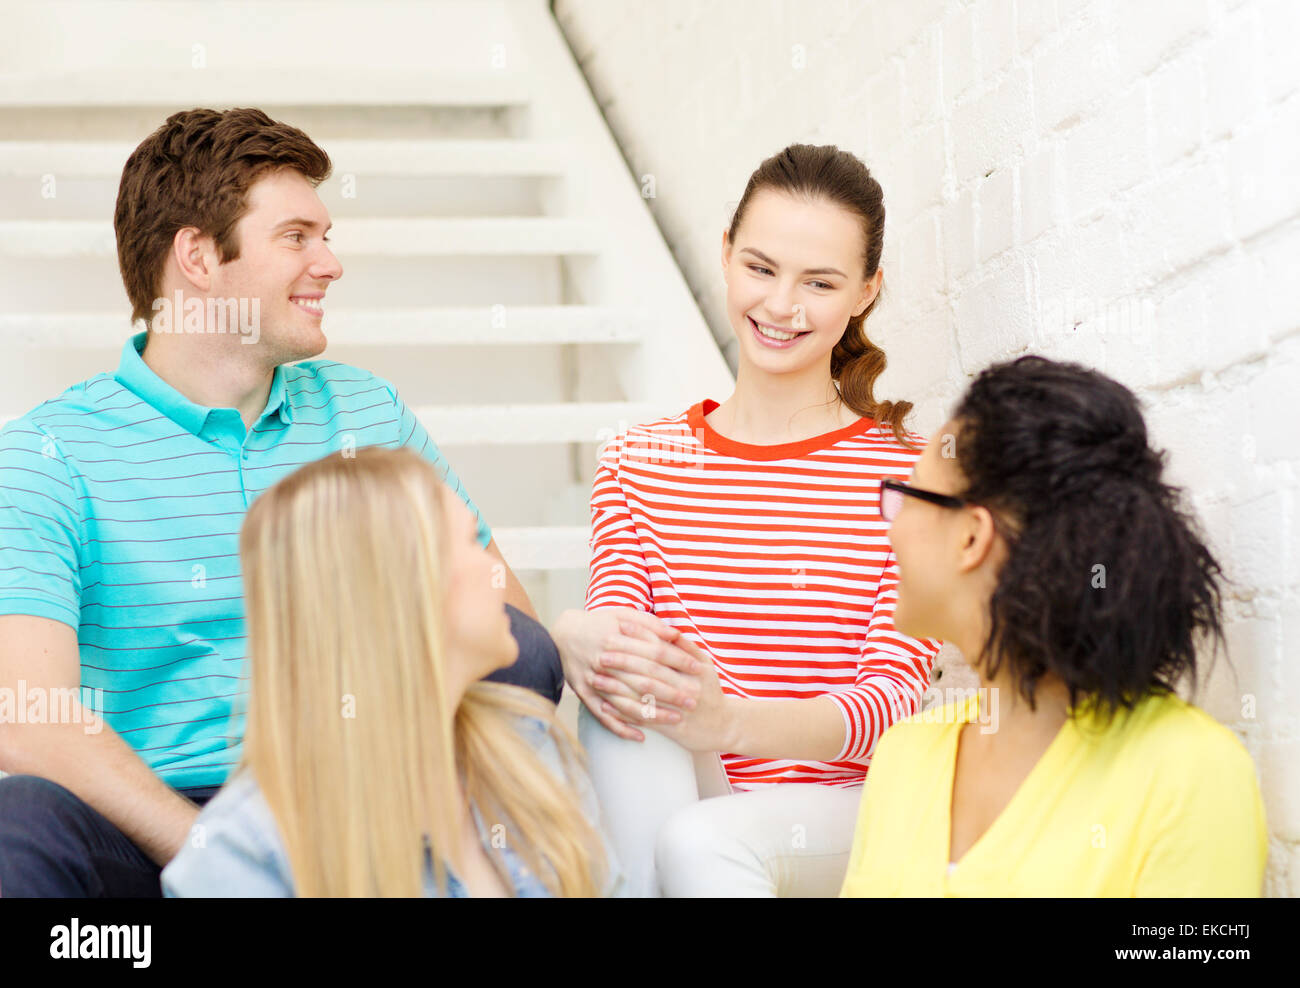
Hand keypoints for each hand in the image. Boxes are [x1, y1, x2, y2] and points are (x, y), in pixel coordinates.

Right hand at [550, 608, 697, 741]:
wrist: (561, 635)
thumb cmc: (598, 623)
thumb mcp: (622, 614)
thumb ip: (649, 624)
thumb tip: (676, 635)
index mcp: (616, 638)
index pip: (654, 652)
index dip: (678, 660)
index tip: (698, 668)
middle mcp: (605, 661)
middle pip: (644, 680)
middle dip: (672, 691)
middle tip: (694, 700)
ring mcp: (593, 680)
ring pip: (627, 703)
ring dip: (653, 713)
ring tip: (676, 719)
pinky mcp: (584, 695)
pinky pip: (604, 717)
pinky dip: (622, 729)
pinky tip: (641, 737)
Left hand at [595, 628, 734, 752]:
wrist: (725, 727)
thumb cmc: (711, 692)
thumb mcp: (706, 665)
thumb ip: (687, 647)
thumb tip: (668, 629)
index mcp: (693, 668)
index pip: (662, 649)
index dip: (641, 637)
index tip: (620, 627)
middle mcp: (686, 687)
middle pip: (649, 670)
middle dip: (624, 660)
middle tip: (601, 652)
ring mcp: (678, 708)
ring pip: (643, 695)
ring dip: (617, 686)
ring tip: (596, 677)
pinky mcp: (670, 728)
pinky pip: (643, 718)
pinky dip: (623, 712)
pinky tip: (605, 705)